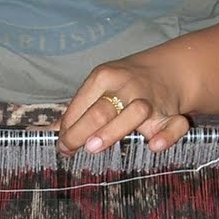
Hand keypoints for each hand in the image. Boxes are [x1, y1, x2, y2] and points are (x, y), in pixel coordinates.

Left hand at [58, 58, 191, 156]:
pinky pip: (174, 124)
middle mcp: (127, 87)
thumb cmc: (122, 86)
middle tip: (70, 148)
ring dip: (114, 130)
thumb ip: (76, 111)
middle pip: (102, 109)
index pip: (81, 104)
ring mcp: (151, 100)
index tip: (62, 146)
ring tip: (94, 148)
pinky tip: (154, 146)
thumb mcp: (98, 87)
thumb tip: (45, 133)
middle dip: (82, 129)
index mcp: (104, 77)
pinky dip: (167, 135)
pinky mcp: (172, 114)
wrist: (169, 70)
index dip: (68, 127)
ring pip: (136, 112)